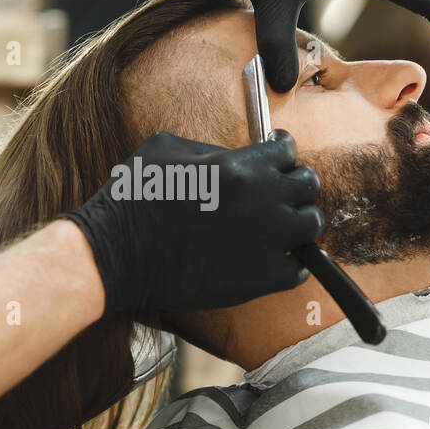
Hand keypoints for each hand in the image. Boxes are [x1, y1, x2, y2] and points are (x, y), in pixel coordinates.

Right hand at [63, 130, 322, 313]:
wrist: (117, 254)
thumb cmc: (134, 199)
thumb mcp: (165, 149)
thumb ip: (210, 148)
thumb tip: (231, 155)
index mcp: (242, 167)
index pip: (288, 149)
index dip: (280, 151)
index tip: (273, 157)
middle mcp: (264, 202)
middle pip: (309, 184)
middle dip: (295, 183)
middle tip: (278, 191)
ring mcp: (267, 243)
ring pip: (312, 225)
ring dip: (298, 222)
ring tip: (278, 226)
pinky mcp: (261, 280)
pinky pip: (299, 270)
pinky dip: (290, 263)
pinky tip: (270, 258)